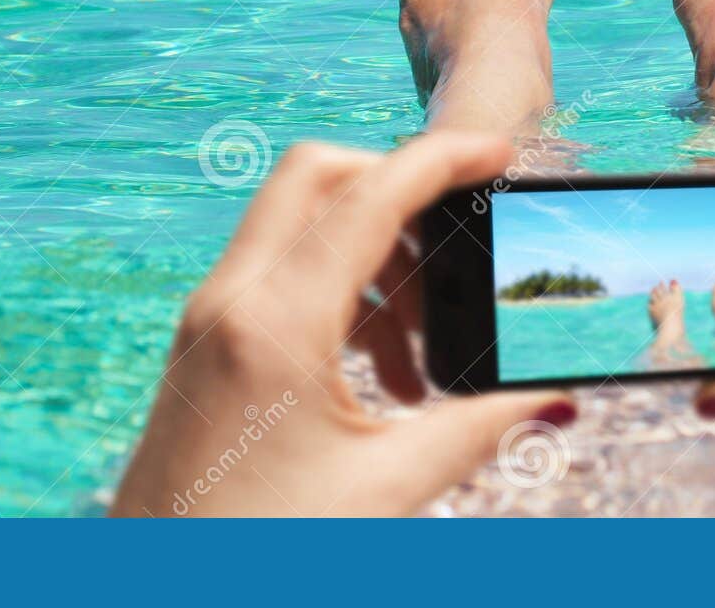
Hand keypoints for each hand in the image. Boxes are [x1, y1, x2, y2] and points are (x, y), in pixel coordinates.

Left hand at [111, 132, 575, 516]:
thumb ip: (479, 430)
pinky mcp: (203, 341)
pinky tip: (380, 371)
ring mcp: (208, 317)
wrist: (159, 591)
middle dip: (396, 188)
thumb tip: (555, 400)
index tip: (494, 151)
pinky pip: (276, 272)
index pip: (368, 197)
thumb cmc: (258, 553)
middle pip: (319, 177)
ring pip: (297, 223)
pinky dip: (336, 290)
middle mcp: (230, 300)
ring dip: (373, 256)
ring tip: (422, 352)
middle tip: (456, 239)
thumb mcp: (384, 490)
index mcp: (274, 324)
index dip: (440, 161)